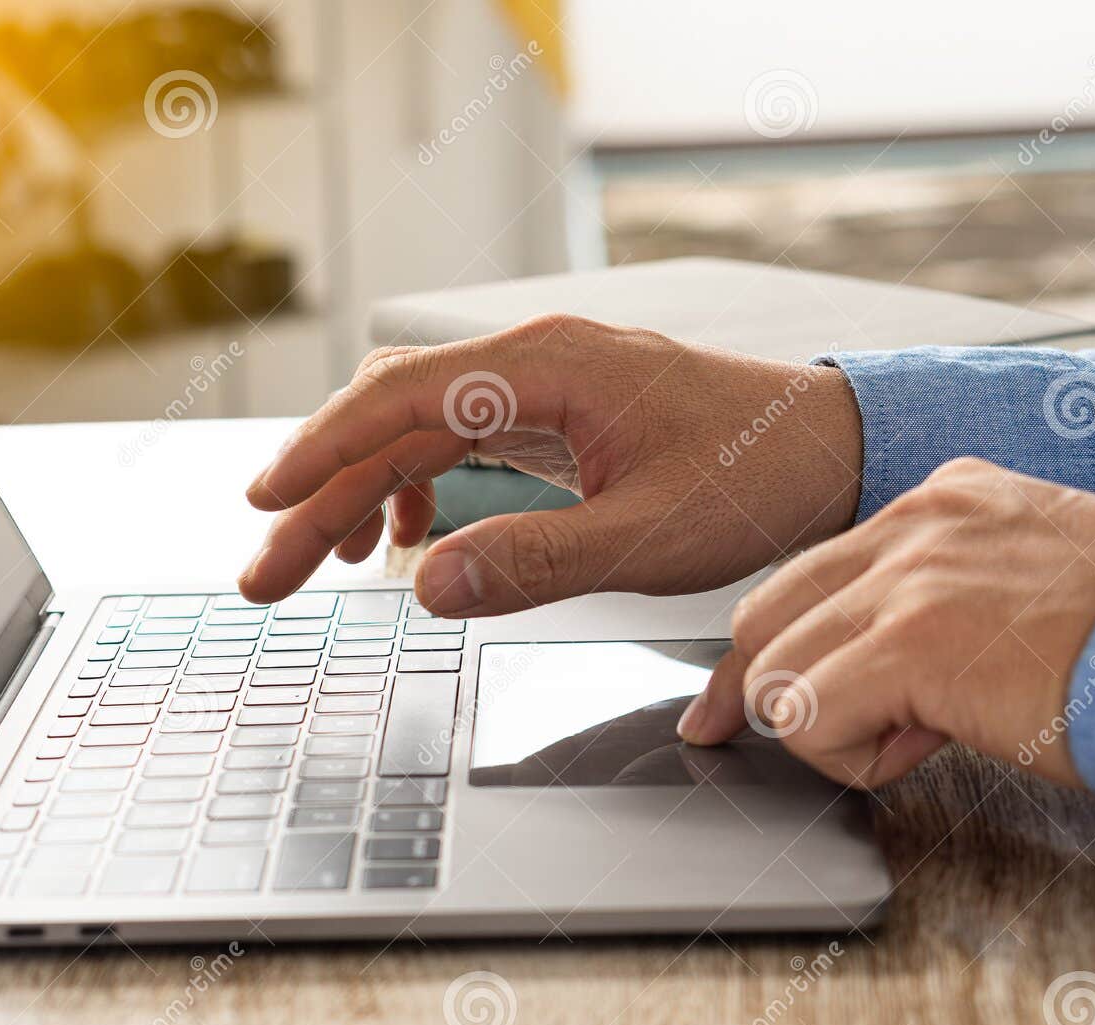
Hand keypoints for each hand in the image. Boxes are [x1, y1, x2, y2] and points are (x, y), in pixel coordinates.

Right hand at [238, 314, 864, 614]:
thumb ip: (534, 561)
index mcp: (546, 369)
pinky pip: (454, 444)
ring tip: (318, 565)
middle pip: (390, 423)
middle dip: (320, 497)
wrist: (829, 449)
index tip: (265, 503)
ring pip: (414, 436)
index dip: (321, 451)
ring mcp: (537, 388)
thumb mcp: (647, 537)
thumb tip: (424, 588)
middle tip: (266, 577)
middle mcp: (530, 365)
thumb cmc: (754, 479)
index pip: (398, 397)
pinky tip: (406, 540)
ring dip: (357, 498)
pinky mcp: (550, 417)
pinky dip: (413, 490)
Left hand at [679, 458, 1094, 789]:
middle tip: (865, 729)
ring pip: (774, 670)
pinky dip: (849, 756)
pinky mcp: (918, 640)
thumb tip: (856, 677)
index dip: (770, 654)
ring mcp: (913, 576)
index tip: (734, 706)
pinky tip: (925, 747)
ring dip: (831, 728)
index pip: (802, 577)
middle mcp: (916, 523)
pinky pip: (805, 712)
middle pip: (762, 617)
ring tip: (922, 734)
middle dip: (787, 690)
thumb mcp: (1023, 590)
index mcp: (942, 503)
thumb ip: (929, 606)